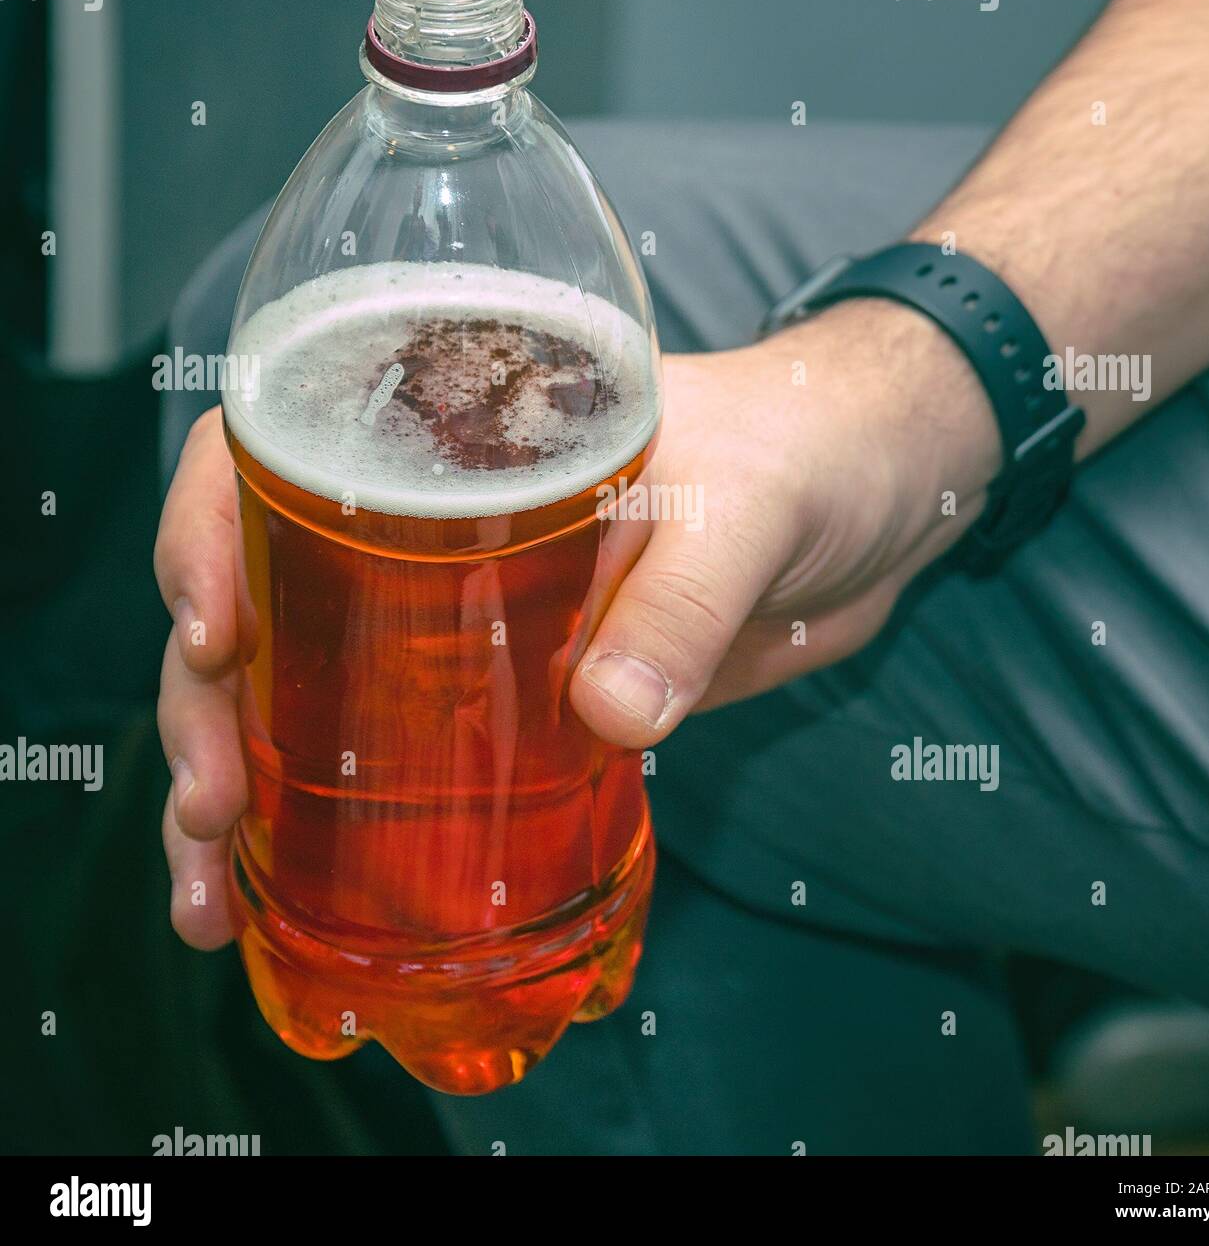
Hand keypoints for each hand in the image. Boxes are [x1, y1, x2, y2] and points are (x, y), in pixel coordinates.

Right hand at [153, 300, 995, 948]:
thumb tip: (606, 712)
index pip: (282, 451)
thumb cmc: (813, 445)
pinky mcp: (530, 691)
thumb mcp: (750, 501)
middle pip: (272, 599)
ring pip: (323, 689)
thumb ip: (688, 595)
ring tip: (214, 893)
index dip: (208, 532)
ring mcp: (475, 613)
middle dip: (210, 704)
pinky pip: (421, 752)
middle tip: (212, 806)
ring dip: (254, 786)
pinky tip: (308, 894)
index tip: (210, 636)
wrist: (882, 496)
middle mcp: (439, 520)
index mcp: (463, 432)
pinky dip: (362, 824)